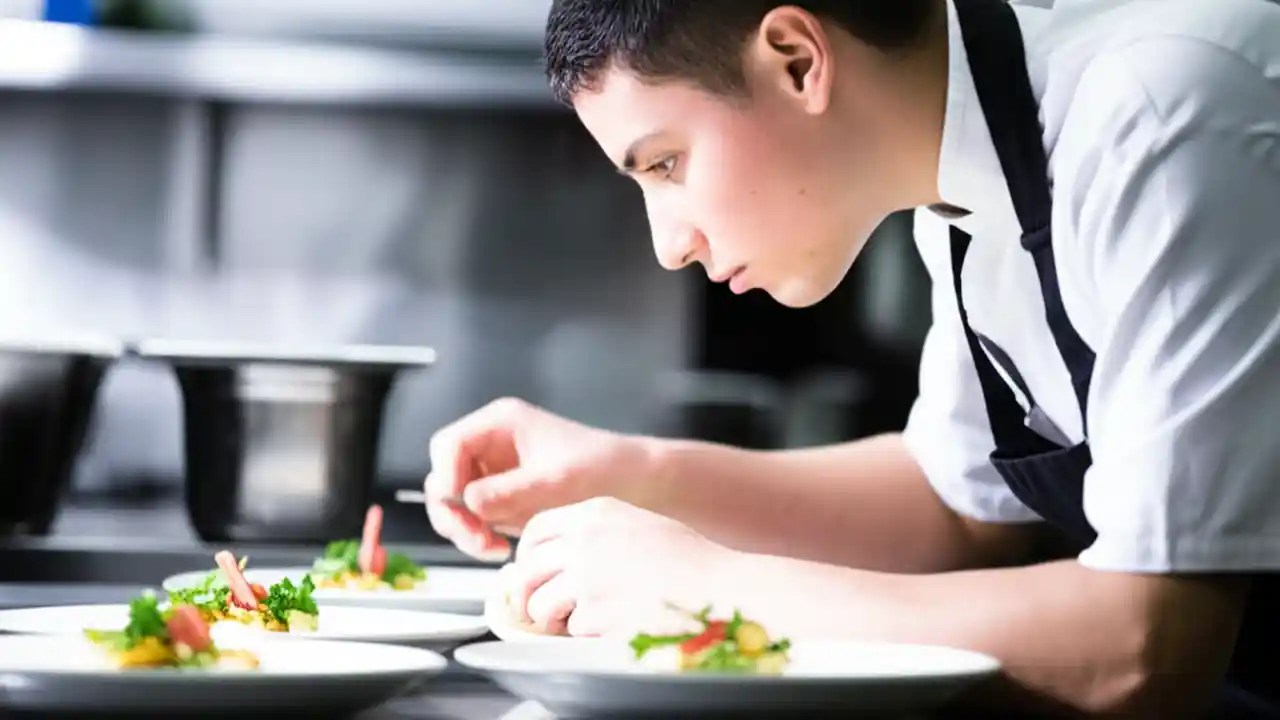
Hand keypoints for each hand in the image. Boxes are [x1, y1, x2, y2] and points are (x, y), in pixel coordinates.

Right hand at [424, 398, 659, 559]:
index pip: (450, 445)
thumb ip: (511, 491)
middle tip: (478, 540)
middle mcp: (491, 444)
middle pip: (444, 476)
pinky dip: (478, 536)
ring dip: (463, 528)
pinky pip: (472, 519)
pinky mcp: (502, 498)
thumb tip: (468, 501)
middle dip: (453, 511)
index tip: (464, 506)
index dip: (448, 475)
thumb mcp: (557, 481)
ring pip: (453, 502)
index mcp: (501, 423)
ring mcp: (494, 473)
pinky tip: (502, 549)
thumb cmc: (604, 469)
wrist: (635, 486)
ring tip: (492, 550)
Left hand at [503, 497, 732, 636]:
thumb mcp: (638, 525)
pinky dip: (587, 634)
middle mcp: (584, 539)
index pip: (535, 529)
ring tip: (575, 622)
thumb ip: (596, 533)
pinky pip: (572, 629)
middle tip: (540, 609)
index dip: (529, 556)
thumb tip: (559, 558)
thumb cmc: (689, 560)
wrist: (718, 587)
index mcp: (595, 511)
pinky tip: (612, 626)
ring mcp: (586, 575)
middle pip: (527, 569)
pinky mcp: (593, 610)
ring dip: (552, 619)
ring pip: (539, 603)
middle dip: (529, 594)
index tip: (534, 571)